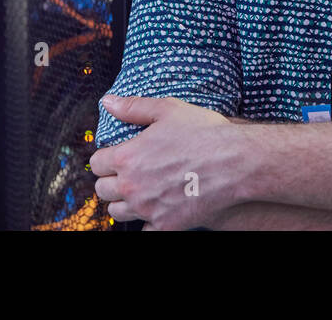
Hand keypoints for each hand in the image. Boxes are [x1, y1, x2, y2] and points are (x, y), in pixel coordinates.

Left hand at [91, 95, 241, 230]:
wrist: (236, 163)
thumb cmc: (204, 132)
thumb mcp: (168, 109)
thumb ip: (134, 107)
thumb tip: (107, 102)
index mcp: (127, 157)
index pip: (96, 164)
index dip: (105, 158)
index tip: (116, 156)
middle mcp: (132, 186)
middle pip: (102, 190)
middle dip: (110, 180)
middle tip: (126, 174)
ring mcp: (147, 208)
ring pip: (118, 212)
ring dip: (123, 202)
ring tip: (139, 191)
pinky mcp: (165, 225)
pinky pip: (143, 230)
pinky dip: (147, 220)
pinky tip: (157, 209)